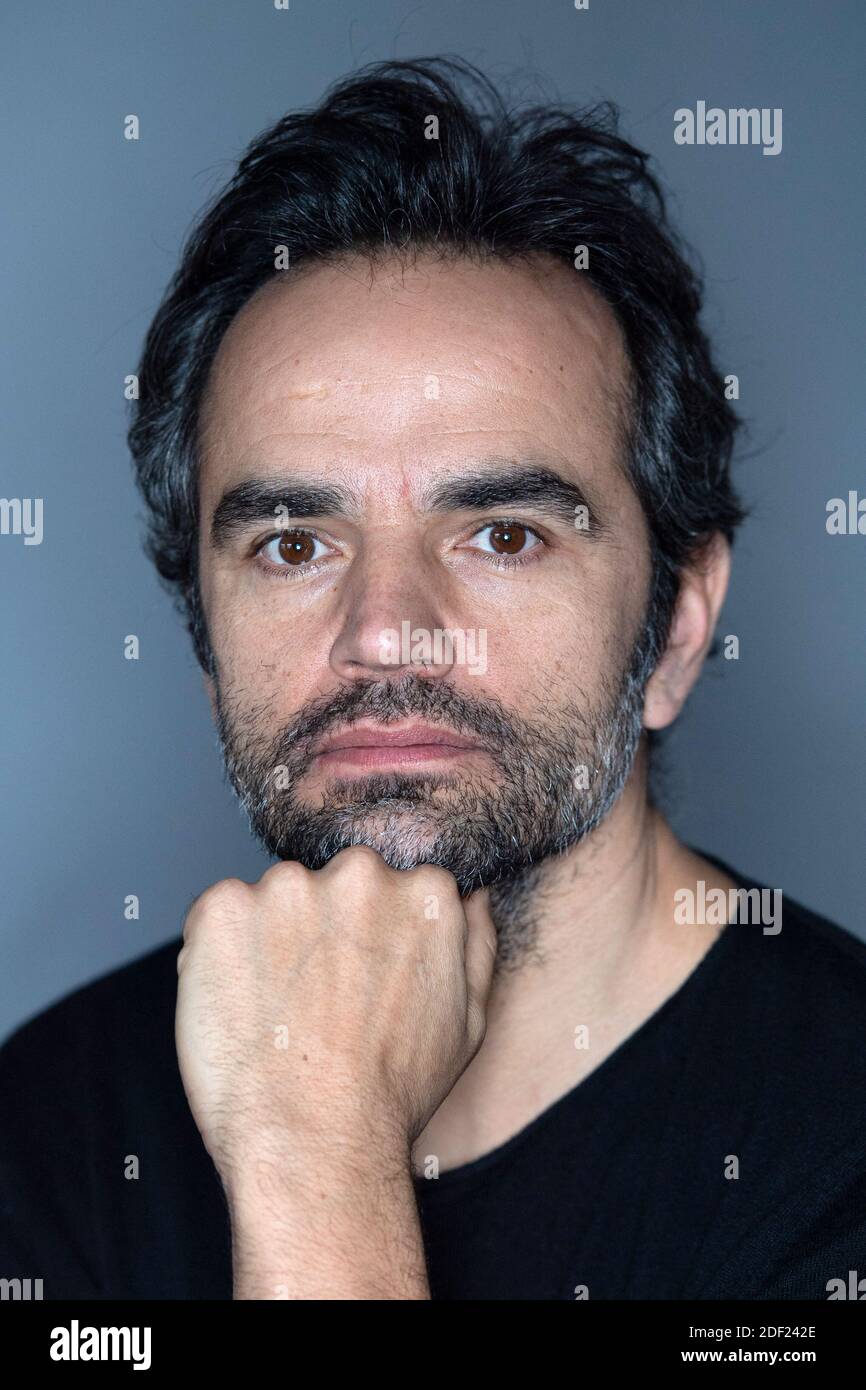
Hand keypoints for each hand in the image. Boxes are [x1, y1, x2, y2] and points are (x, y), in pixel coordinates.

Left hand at [175, 847, 496, 1193]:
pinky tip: (240, 1003)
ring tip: (278, 1011)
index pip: (393, 885)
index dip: (371, 938)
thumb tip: (471, 897)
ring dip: (272, 938)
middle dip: (324, 927)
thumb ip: (474, 943)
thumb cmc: (393, 1094)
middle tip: (316, 1000)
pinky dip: (220, 952)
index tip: (360, 980)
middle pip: (335, 883)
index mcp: (425, 892)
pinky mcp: (224, 908)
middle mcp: (361, 874)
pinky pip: (217, 914)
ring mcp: (287, 886)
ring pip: (275, 899)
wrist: (314, 1141)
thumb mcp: (468, 1022)